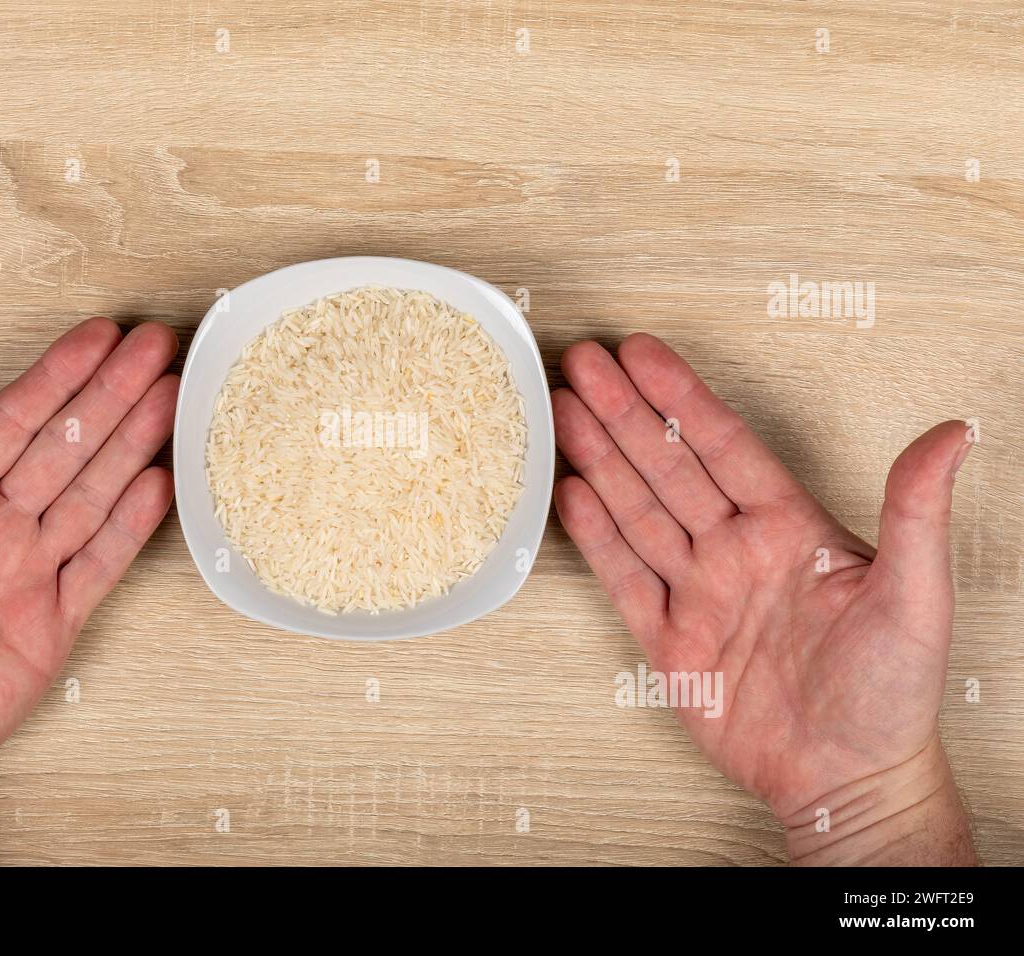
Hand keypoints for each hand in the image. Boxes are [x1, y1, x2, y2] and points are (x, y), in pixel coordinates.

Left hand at [0, 317, 178, 863]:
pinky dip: (135, 523)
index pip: (14, 422)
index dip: (58, 376)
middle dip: (114, 393)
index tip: (98, 337)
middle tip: (156, 347)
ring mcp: (29, 571)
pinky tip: (161, 482)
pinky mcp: (55, 620)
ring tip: (172, 397)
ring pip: (94, 492)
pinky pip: (103, 561)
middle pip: (68, 445)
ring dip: (135, 443)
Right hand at [553, 334, 975, 864]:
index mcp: (788, 528)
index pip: (723, 444)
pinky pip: (623, 579)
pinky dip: (595, 537)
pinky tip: (571, 494)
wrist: (847, 779)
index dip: (679, 396)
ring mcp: (697, 593)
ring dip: (598, 459)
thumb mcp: (917, 596)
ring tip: (562, 411)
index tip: (642, 353)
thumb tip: (954, 431)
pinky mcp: (668, 643)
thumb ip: (917, 510)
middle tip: (581, 362)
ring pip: (636, 511)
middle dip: (622, 412)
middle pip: (667, 466)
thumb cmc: (892, 695)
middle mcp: (736, 550)